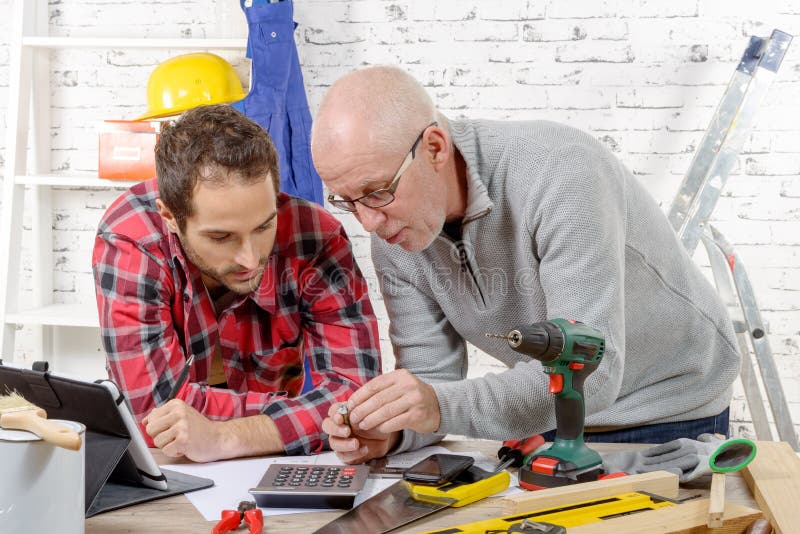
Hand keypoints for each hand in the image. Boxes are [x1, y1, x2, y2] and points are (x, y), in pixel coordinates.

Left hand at [143, 399, 224, 462]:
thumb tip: (145, 420)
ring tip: (181, 441)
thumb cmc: (198, 428)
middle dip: (160, 437)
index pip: (150, 419)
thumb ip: (163, 416)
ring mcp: (182, 426)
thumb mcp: (181, 415)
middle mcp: (178, 413)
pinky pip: (166, 451)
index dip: (158, 428)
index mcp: (176, 404)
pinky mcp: (184, 440)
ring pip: (157, 441)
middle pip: (150, 430)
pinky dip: (174, 452)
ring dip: (167, 445)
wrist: (219, 437)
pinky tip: (185, 447)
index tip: (171, 428)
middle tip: (174, 436)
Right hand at [322, 403, 398, 463]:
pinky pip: (343, 455)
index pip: (333, 411)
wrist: (383, 439)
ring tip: (356, 443)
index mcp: (343, 414)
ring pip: (334, 443)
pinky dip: (353, 454)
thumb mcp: (371, 415)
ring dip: (344, 444)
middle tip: (347, 431)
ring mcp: (340, 440)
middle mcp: (339, 426)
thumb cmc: (375, 423)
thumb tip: (355, 409)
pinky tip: (363, 449)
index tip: (340, 418)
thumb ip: (361, 412)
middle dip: (335, 429)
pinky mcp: (345, 453)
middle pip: (327, 426)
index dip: (334, 414)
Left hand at [348, 369, 440, 434]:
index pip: (374, 385)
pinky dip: (384, 427)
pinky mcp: (418, 414)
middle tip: (353, 418)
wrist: (438, 406)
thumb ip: (381, 391)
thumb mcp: (398, 387)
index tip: (349, 406)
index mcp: (399, 376)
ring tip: (362, 425)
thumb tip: (355, 402)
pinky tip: (378, 430)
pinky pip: (395, 422)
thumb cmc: (413, 397)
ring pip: (385, 411)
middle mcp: (407, 385)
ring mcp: (414, 399)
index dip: (359, 396)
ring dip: (370, 420)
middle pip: (378, 399)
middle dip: (362, 410)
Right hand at [601, 434, 726, 482]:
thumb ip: (623, 476)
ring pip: (663, 458)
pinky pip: (654, 452)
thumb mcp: (612, 476)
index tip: (682, 471)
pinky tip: (677, 443)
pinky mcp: (638, 457)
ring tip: (690, 449)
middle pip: (665, 466)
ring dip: (677, 454)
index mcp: (637, 479)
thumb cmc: (601, 473)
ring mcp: (641, 464)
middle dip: (680, 462)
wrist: (592, 466)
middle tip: (695, 458)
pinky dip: (665, 448)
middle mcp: (643, 473)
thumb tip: (630, 475)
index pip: (656, 476)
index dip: (669, 472)